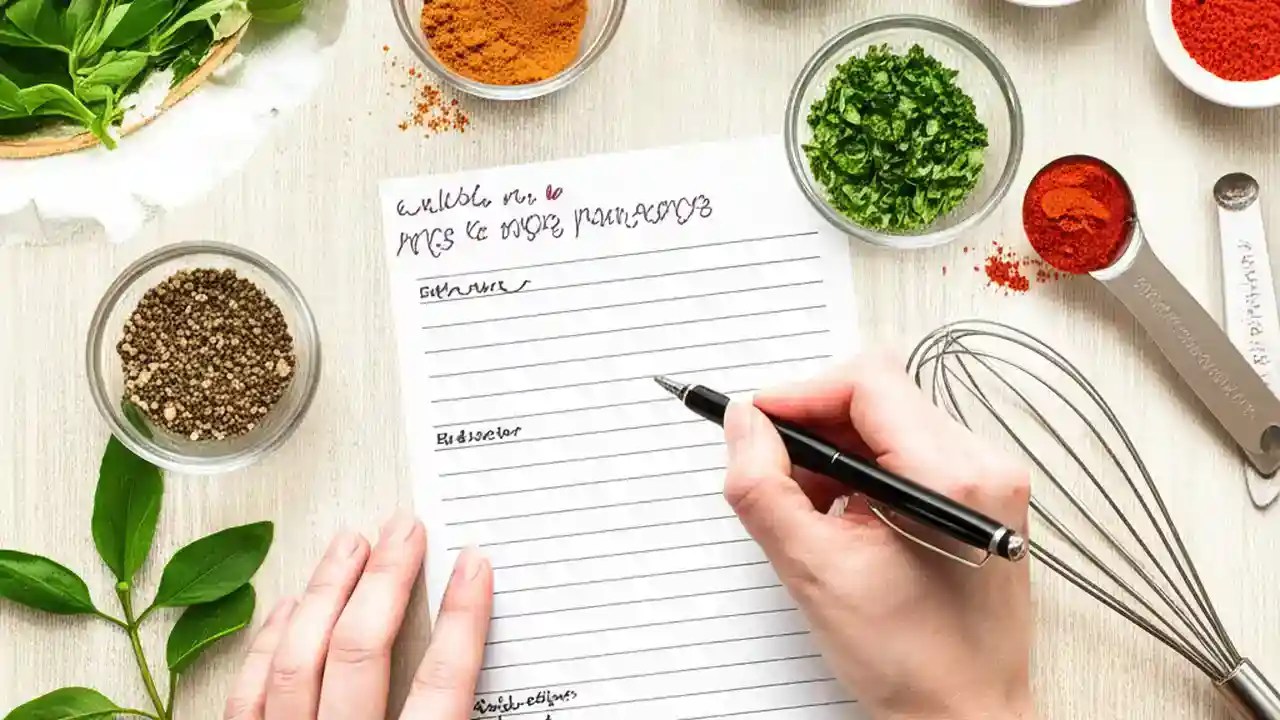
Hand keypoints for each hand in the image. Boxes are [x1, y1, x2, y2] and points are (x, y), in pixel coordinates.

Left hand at [223, 512, 492, 719]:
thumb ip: (457, 715)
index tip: (473, 566)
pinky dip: (269, 644)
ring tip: (349, 546)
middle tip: (405, 532)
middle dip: (385, 581)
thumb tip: (501, 686)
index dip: (461, 618)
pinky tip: (287, 607)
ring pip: (298, 661)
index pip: (442, 683)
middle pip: (360, 652)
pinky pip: (248, 694)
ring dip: (325, 592)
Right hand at [723, 353, 1033, 719]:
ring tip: (808, 509)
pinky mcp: (978, 498)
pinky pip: (908, 453)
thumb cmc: (912, 662)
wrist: (964, 717)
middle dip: (814, 428)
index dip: (801, 393)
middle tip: (774, 471)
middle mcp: (984, 467)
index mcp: (954, 477)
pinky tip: (841, 519)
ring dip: (836, 453)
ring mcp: (987, 482)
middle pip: (879, 397)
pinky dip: (862, 474)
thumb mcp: (813, 571)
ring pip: (889, 423)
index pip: (868, 381)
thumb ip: (764, 487)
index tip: (757, 422)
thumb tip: (743, 424)